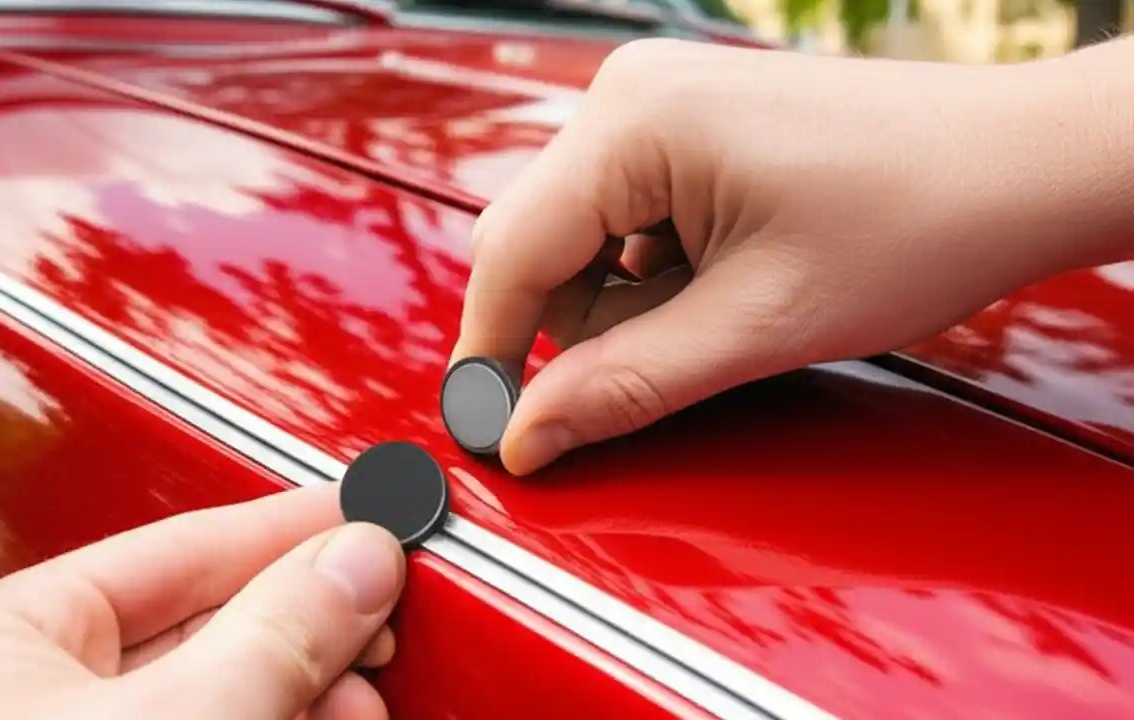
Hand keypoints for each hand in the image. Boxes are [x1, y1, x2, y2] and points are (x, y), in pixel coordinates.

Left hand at [0, 485, 404, 719]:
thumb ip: (275, 635)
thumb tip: (358, 558)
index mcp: (6, 638)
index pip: (180, 545)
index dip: (288, 526)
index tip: (370, 513)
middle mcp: (36, 692)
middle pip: (210, 618)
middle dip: (311, 619)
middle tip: (385, 606)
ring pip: (224, 686)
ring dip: (310, 683)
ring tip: (367, 689)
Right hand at [452, 38, 1132, 473]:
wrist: (1023, 165)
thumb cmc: (920, 216)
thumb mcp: (757, 326)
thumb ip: (625, 384)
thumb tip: (528, 435)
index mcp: (633, 123)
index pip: (508, 252)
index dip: (493, 351)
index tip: (497, 427)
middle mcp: (631, 94)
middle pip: (533, 240)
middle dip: (569, 324)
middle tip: (645, 373)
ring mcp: (660, 101)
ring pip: (576, 232)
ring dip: (618, 300)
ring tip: (714, 317)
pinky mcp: (689, 121)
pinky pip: (622, 211)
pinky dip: (650, 269)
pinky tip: (720, 282)